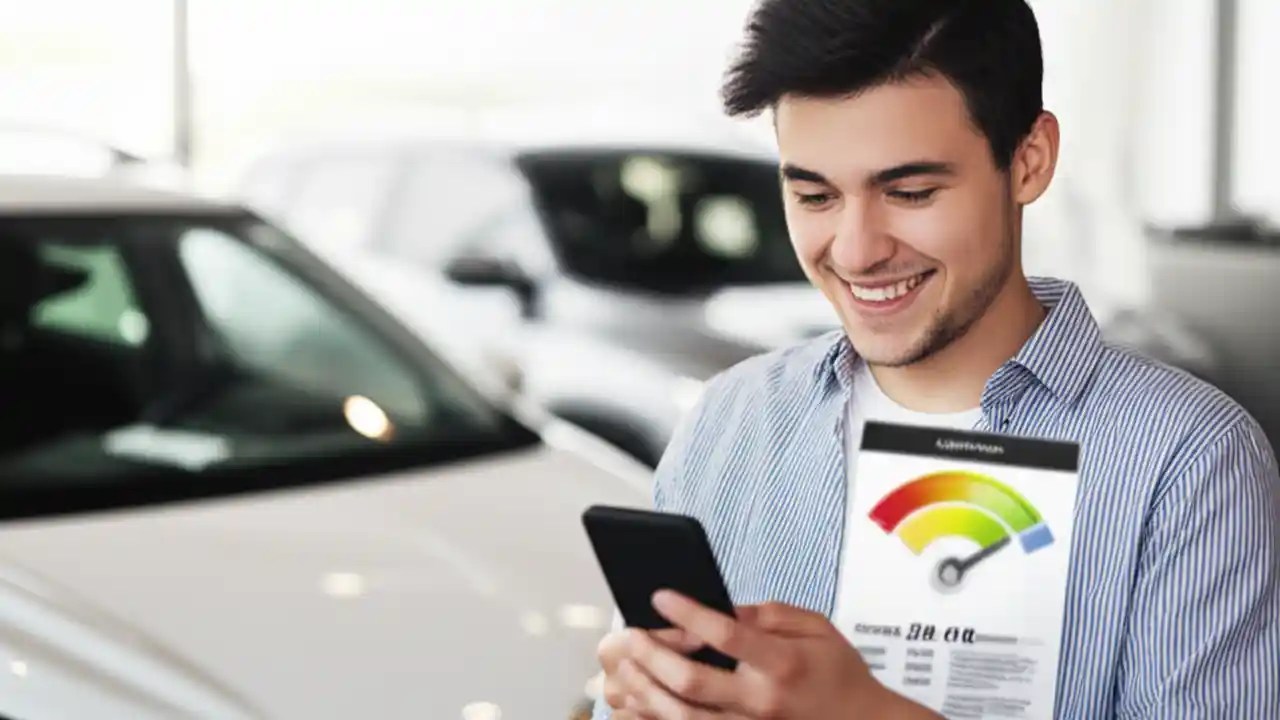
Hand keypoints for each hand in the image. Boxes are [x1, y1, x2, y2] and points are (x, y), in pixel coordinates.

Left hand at [611, 591, 939, 718]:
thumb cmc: (838, 673)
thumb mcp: (816, 626)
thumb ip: (769, 614)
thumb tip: (723, 608)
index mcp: (783, 663)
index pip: (726, 635)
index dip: (688, 612)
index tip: (662, 595)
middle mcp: (762, 701)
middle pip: (692, 682)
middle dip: (653, 655)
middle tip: (630, 633)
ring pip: (682, 717)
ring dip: (647, 690)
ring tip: (627, 666)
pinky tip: (638, 703)